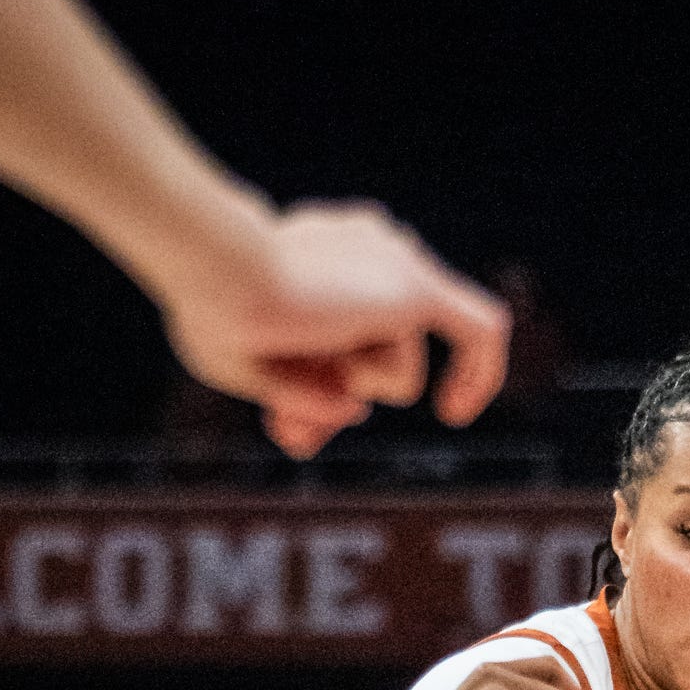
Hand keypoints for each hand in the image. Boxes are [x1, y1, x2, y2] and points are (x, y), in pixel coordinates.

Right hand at [160, 199, 509, 452]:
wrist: (221, 270)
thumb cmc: (210, 307)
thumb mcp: (246, 364)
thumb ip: (301, 389)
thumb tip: (354, 407)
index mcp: (318, 255)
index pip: (342, 331)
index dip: (319, 386)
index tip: (290, 424)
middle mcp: (364, 252)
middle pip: (375, 350)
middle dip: (337, 400)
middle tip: (296, 436)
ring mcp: (395, 264)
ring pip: (401, 361)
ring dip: (356, 384)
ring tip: (315, 353)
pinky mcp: (418, 289)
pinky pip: (479, 334)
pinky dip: (479, 374)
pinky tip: (455, 414)